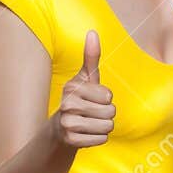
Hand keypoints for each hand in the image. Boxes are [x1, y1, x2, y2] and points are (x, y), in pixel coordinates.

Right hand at [53, 31, 114, 148]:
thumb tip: (92, 32)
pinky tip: (86, 133)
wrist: (61, 127)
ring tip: (90, 122)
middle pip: (111, 112)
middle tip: (92, 112)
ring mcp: (67, 124)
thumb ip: (91, 56)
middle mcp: (67, 105)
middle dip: (107, 114)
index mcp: (72, 88)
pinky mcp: (71, 141)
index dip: (106, 98)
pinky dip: (98, 138)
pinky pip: (101, 140)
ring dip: (104, 126)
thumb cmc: (80, 98)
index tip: (93, 98)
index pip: (109, 95)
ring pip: (108, 127)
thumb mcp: (86, 78)